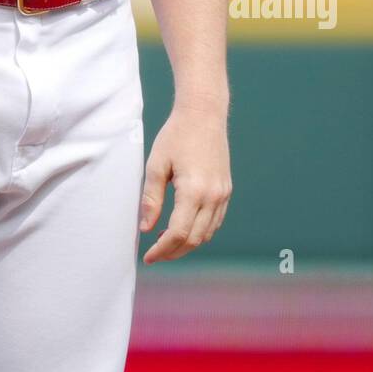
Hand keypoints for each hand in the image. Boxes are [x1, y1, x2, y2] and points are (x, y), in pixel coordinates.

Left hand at [138, 104, 231, 262]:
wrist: (204, 114)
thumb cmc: (176, 135)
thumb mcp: (156, 164)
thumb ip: (151, 198)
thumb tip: (146, 228)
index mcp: (194, 191)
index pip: (178, 234)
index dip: (162, 250)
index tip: (148, 257)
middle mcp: (213, 196)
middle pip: (194, 239)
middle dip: (174, 252)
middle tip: (155, 254)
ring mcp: (223, 194)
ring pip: (206, 233)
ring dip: (187, 243)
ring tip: (165, 240)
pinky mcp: (226, 190)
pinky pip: (215, 221)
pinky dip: (199, 231)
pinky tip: (183, 226)